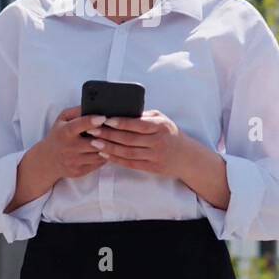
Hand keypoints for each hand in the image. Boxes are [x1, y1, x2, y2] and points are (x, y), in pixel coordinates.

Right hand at [29, 106, 108, 179]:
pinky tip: (108, 150)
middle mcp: (68, 148)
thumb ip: (77, 111)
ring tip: (116, 140)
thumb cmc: (59, 134)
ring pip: (98, 155)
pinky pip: (97, 164)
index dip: (91, 121)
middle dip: (106, 137)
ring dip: (108, 147)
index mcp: (64, 132)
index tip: (103, 117)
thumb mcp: (62, 119)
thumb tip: (93, 105)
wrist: (48, 159)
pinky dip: (105, 157)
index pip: (78, 126)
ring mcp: (74, 161)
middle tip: (117, 130)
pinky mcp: (79, 171)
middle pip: (92, 143)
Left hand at [86, 109, 209, 179]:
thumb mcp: (162, 120)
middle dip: (108, 134)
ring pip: (127, 153)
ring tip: (94, 142)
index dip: (120, 122)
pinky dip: (116, 160)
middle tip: (92, 130)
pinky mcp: (152, 168)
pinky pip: (130, 164)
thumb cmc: (170, 134)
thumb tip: (123, 111)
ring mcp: (154, 156)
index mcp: (160, 127)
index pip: (137, 124)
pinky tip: (104, 155)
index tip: (105, 119)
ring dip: (108, 148)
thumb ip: (145, 116)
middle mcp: (157, 141)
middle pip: (128, 139)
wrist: (187, 157)